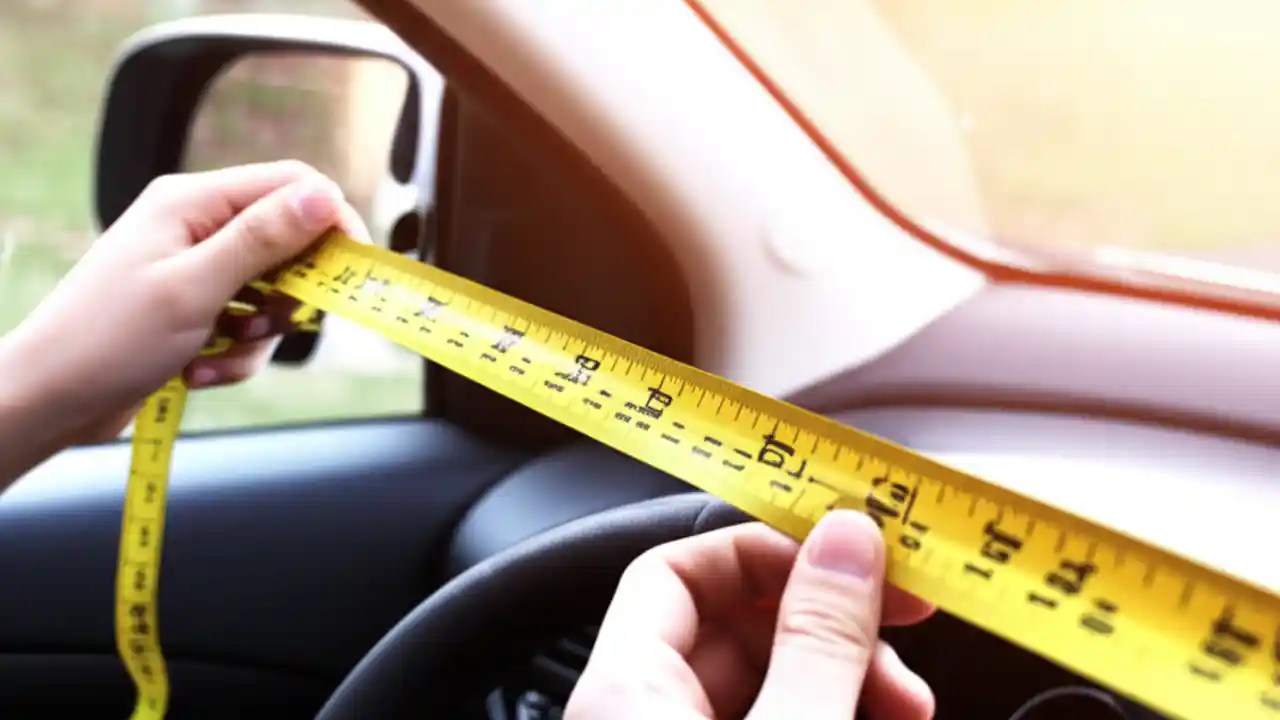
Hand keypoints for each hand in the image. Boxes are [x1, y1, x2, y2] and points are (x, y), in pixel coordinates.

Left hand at [0, 160, 367, 465]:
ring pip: (273, 294)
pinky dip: (236, 355)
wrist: (49, 400)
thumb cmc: (105, 340)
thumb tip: (323, 197)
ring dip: (259, 336)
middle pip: (289, 243)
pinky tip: (199, 371)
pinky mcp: (196, 309)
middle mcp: (197, 226)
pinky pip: (248, 327)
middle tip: (269, 323)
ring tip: (219, 353)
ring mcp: (196, 269)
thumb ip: (262, 240)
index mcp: (193, 201)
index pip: (292, 185)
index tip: (351, 271)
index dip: (331, 222)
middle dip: (290, 294)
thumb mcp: (195, 287)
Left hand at [565, 511, 935, 719]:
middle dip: (829, 618)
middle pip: (733, 623)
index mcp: (625, 691)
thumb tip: (846, 543)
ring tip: (908, 700)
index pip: (675, 568)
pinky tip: (884, 717)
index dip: (763, 547)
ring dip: (846, 671)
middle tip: (904, 620)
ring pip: (767, 680)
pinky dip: (833, 712)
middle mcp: (641, 718)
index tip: (848, 551)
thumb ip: (820, 641)